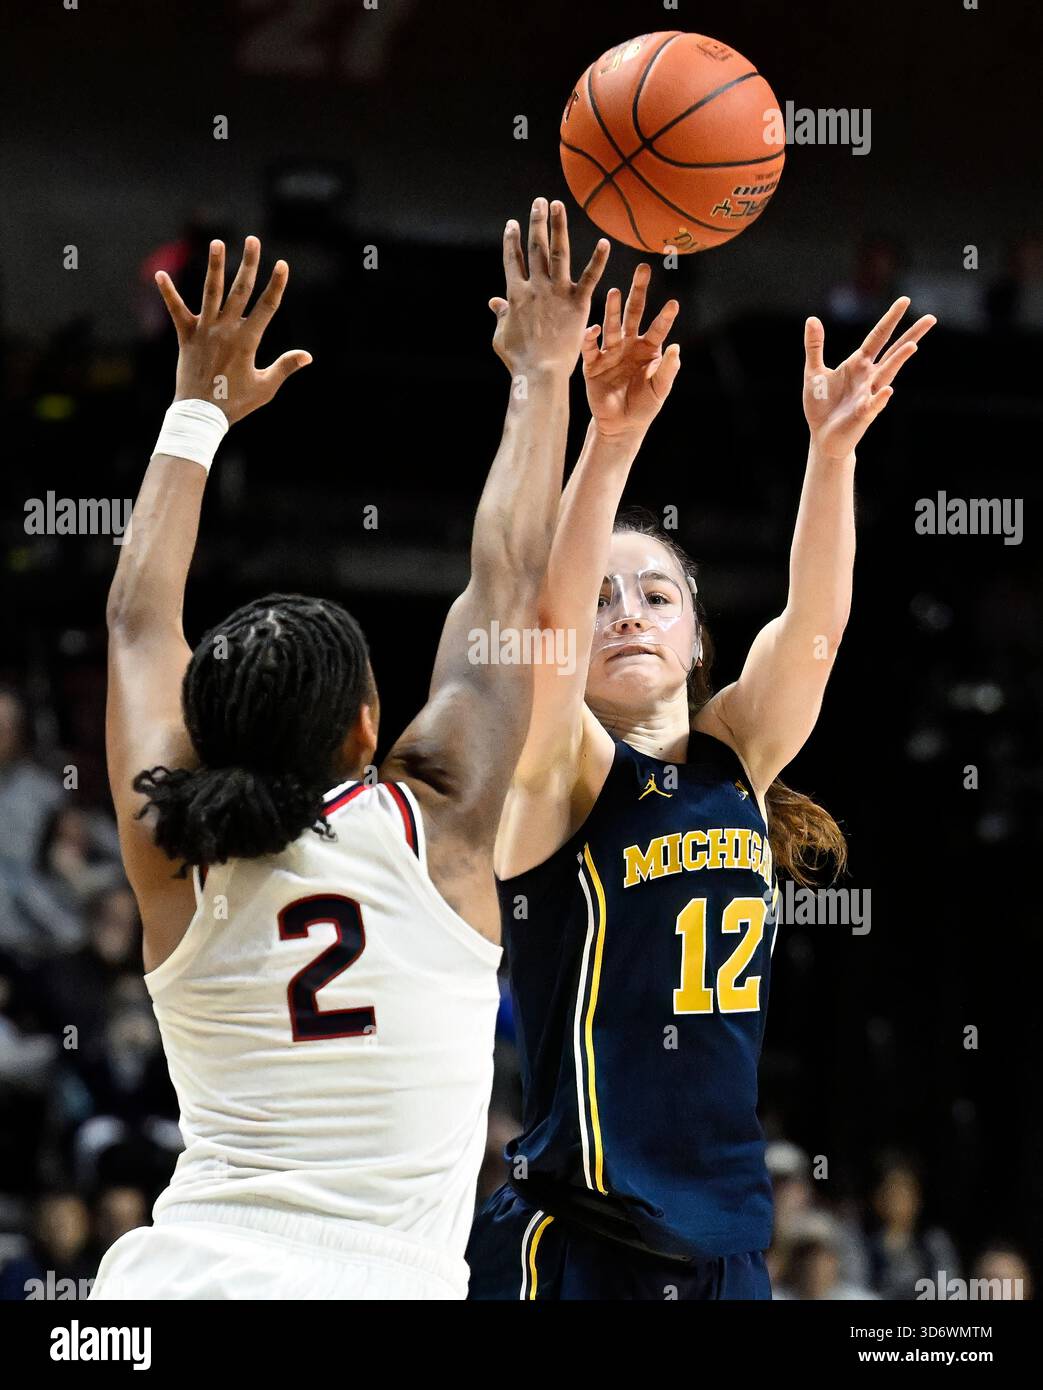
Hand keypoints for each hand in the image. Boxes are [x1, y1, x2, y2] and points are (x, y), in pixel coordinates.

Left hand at [156, 236, 311, 424]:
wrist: (201, 415)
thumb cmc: (236, 403)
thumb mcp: (266, 387)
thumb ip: (285, 367)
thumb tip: (308, 356)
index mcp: (247, 340)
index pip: (267, 306)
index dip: (277, 284)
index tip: (283, 264)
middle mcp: (226, 330)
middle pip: (241, 290)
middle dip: (249, 263)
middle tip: (253, 240)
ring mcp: (204, 331)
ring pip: (211, 292)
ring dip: (215, 266)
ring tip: (217, 242)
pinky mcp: (186, 336)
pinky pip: (176, 311)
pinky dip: (168, 293)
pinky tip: (159, 274)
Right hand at [489, 198, 609, 375]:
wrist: (541, 372)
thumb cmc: (519, 360)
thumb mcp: (501, 336)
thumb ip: (500, 315)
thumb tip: (493, 302)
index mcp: (515, 294)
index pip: (512, 260)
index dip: (511, 240)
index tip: (512, 224)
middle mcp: (536, 287)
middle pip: (535, 248)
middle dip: (536, 222)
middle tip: (539, 202)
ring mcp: (557, 293)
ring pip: (558, 252)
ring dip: (558, 226)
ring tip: (558, 205)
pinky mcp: (577, 303)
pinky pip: (589, 277)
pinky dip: (597, 260)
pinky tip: (604, 242)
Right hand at [582, 263, 680, 437]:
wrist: (622, 425)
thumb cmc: (644, 406)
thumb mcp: (660, 390)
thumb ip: (667, 369)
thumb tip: (676, 348)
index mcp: (647, 348)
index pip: (658, 328)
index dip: (665, 317)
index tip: (673, 303)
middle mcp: (628, 344)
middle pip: (633, 313)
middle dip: (638, 292)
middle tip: (642, 270)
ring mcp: (610, 352)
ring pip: (612, 326)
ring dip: (612, 309)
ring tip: (615, 292)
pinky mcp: (593, 364)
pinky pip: (590, 348)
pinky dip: (590, 339)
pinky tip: (594, 329)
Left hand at [803, 297, 935, 460]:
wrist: (822, 436)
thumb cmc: (821, 405)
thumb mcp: (813, 372)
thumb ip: (815, 346)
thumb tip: (812, 319)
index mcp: (858, 363)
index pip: (878, 337)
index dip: (890, 319)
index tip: (905, 301)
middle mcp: (869, 376)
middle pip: (893, 351)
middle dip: (911, 335)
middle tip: (931, 318)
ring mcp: (869, 394)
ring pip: (887, 374)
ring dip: (898, 360)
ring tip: (912, 346)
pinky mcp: (864, 414)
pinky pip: (873, 404)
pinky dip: (880, 398)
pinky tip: (887, 390)